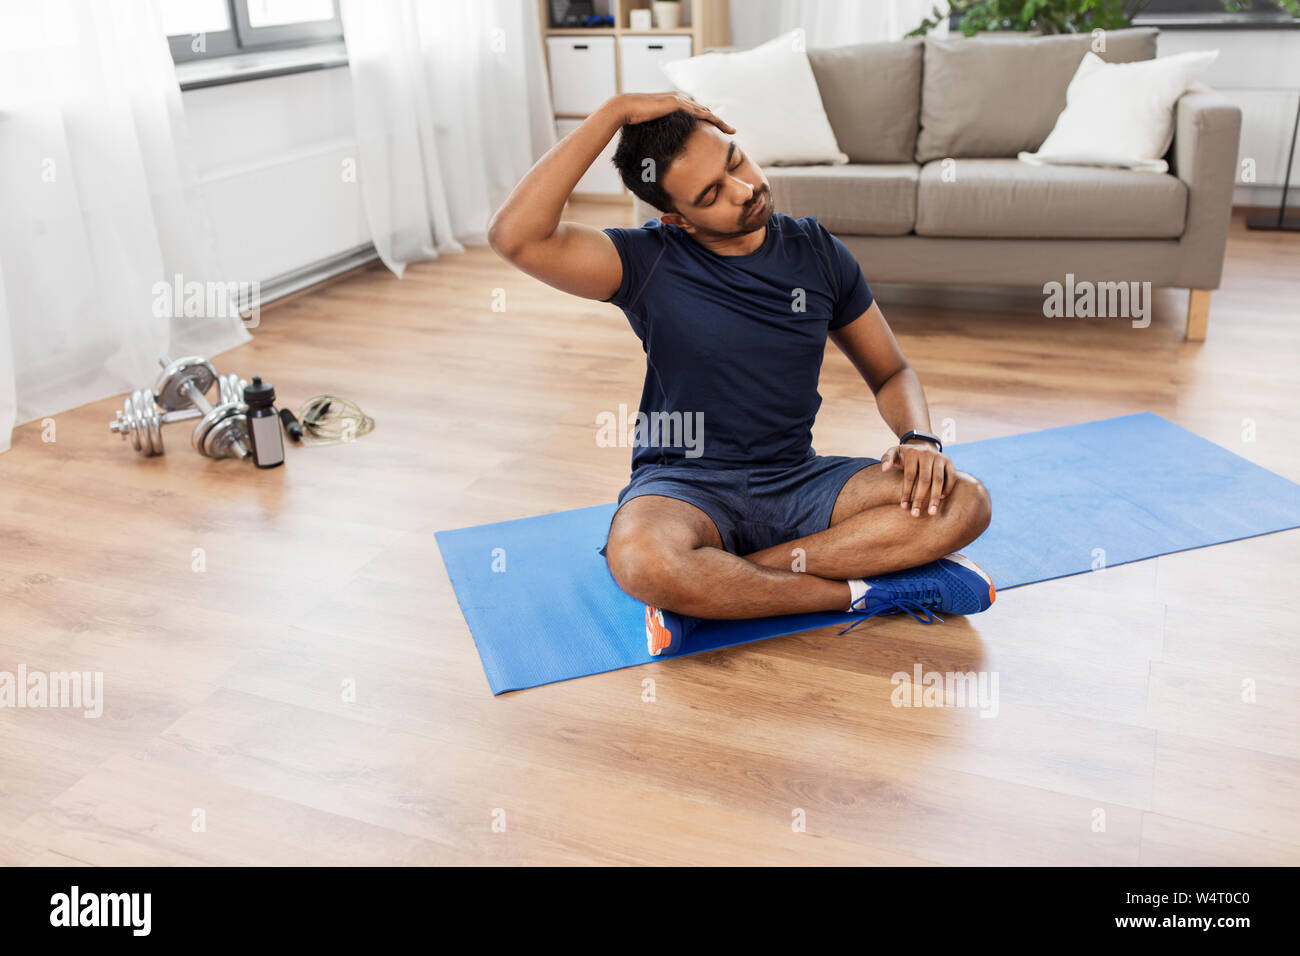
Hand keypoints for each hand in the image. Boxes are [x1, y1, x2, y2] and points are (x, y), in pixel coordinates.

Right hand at [612, 92, 734, 133]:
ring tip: (731, 131)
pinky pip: (700, 113)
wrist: (624, 108)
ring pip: (706, 111)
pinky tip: (721, 125)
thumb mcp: (647, 125)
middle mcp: (679, 99)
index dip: (707, 120)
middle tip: (730, 131)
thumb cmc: (632, 119)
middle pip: (704, 111)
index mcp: (673, 103)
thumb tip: (654, 144)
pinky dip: (712, 119)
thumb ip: (655, 130)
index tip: (717, 129)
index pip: (695, 112)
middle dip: (718, 121)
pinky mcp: (677, 104)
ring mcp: (679, 100)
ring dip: (719, 121)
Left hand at [880, 440, 955, 517]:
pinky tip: (942, 499)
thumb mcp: (893, 453)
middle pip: (925, 480)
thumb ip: (887, 459)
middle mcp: (927, 454)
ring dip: (935, 498)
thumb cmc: (904, 455)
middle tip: (915, 514)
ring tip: (932, 512)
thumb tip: (884, 469)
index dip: (907, 492)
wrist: (922, 446)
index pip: (910, 475)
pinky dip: (947, 488)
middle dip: (920, 498)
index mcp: (912, 453)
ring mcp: (939, 457)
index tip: (904, 506)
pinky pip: (951, 476)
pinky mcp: (949, 461)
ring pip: (939, 480)